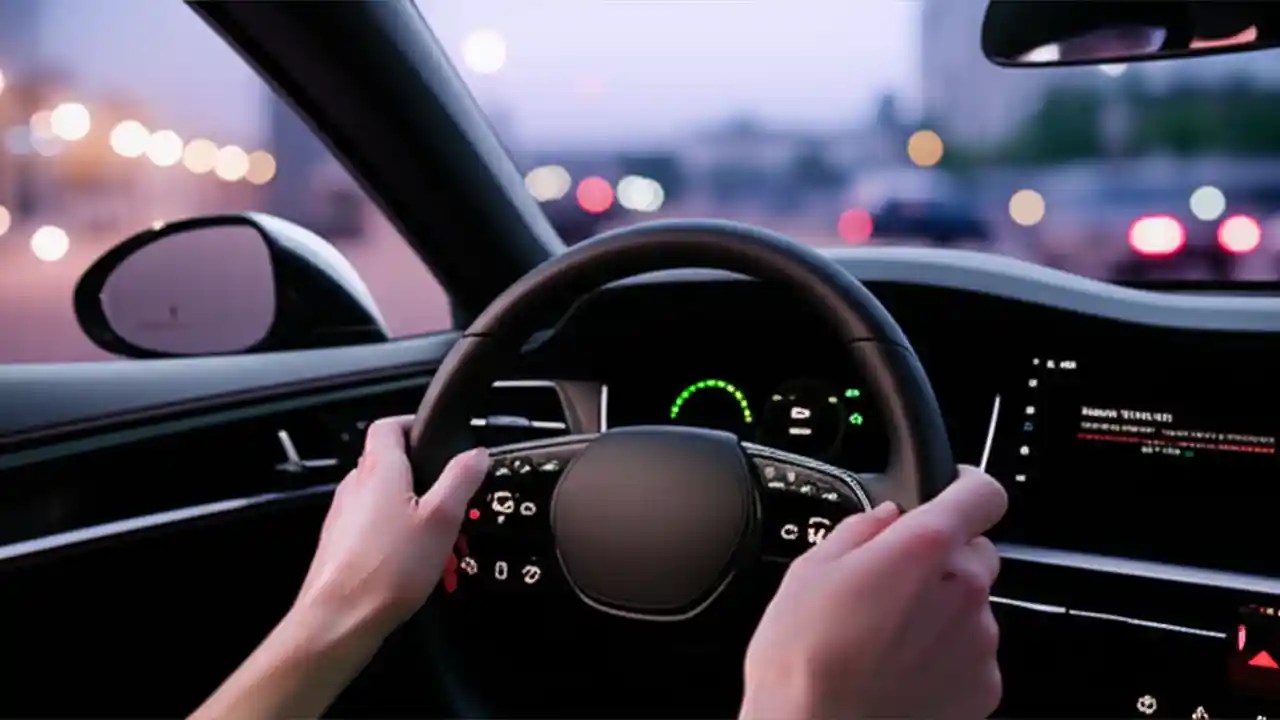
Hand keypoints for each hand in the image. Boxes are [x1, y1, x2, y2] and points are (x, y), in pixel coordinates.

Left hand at [193, 417, 488, 719]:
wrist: (339, 619)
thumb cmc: (388, 569)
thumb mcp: (441, 519)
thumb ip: (460, 479)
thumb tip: (476, 454)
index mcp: (379, 469)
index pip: (388, 425)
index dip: (413, 425)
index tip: (436, 437)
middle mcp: (356, 486)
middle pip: (393, 466)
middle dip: (427, 483)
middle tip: (453, 506)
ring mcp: (345, 516)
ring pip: (388, 502)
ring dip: (417, 516)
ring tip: (443, 545)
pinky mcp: (341, 544)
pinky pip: (377, 529)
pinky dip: (400, 538)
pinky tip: (419, 566)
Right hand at [741, 466, 1007, 719]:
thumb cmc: (804, 659)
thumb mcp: (810, 570)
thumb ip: (860, 530)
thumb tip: (883, 519)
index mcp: (924, 548)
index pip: (982, 493)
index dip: (967, 486)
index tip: (954, 490)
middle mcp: (965, 590)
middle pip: (975, 551)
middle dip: (940, 558)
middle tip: (891, 583)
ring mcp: (978, 642)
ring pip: (971, 605)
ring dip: (940, 609)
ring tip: (885, 637)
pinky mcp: (983, 686)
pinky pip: (971, 653)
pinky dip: (945, 655)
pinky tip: (900, 668)